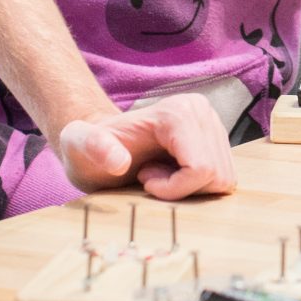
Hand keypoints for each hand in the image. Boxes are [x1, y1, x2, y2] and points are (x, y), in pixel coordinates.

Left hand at [56, 93, 237, 200]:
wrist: (99, 142)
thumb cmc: (88, 147)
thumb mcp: (78, 146)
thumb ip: (93, 147)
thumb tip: (120, 162)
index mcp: (178, 112)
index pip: (201, 168)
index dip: (175, 189)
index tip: (144, 180)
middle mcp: (201, 111)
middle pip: (216, 175)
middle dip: (184, 188)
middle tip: (150, 177)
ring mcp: (212, 123)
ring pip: (222, 179)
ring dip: (190, 188)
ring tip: (158, 173)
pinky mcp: (216, 139)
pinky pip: (222, 177)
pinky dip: (197, 185)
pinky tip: (170, 173)